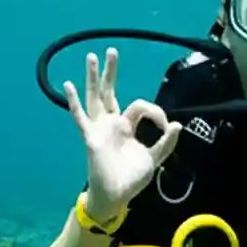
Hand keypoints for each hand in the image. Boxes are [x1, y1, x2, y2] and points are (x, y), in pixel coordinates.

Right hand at [63, 48, 181, 221]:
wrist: (117, 195)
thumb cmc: (132, 178)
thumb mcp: (154, 158)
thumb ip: (166, 143)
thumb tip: (177, 124)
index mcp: (127, 125)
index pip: (141, 106)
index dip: (156, 111)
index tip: (166, 126)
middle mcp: (112, 123)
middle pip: (109, 91)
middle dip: (110, 71)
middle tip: (111, 51)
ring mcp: (100, 128)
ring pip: (95, 97)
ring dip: (93, 77)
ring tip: (91, 56)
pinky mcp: (91, 137)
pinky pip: (80, 117)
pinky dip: (73, 102)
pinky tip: (69, 85)